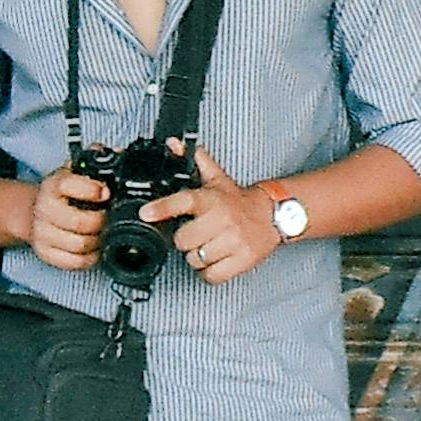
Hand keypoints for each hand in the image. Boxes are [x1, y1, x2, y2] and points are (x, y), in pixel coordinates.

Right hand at [26, 164, 116, 273]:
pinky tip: (94, 247)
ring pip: (79, 245)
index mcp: (53, 185)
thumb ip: (95, 159)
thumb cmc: (59, 192)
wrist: (31, 212)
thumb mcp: (73, 170)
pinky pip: (73, 262)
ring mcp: (43, 233)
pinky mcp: (45, 253)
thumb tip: (118, 151)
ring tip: (104, 233)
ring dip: (98, 241)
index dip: (91, 190)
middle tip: (109, 216)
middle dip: (101, 220)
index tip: (105, 192)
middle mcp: (44, 209)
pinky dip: (90, 258)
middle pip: (79, 222)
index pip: (68, 185)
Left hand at [142, 145, 286, 286]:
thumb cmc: (238, 200)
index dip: (163, 207)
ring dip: (198, 256)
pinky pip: (212, 275)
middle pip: (183, 240)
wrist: (274, 215)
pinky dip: (210, 272)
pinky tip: (216, 259)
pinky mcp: (243, 260)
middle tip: (196, 233)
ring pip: (196, 259)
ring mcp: (234, 241)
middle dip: (185, 240)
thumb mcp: (216, 178)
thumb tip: (173, 145)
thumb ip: (195, 161)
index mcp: (212, 199)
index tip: (146, 213)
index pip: (184, 201)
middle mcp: (223, 219)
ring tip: (209, 245)